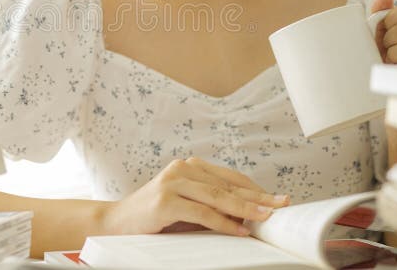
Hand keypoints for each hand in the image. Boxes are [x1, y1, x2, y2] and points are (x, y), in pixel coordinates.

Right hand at [98, 157, 289, 236]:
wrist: (115, 224)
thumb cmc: (154, 218)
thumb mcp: (186, 206)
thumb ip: (210, 205)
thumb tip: (248, 215)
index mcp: (188, 166)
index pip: (229, 177)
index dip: (255, 189)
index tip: (277, 199)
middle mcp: (181, 169)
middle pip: (228, 185)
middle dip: (257, 197)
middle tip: (282, 205)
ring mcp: (172, 183)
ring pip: (218, 197)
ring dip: (246, 209)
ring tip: (267, 218)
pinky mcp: (165, 201)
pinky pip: (202, 212)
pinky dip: (224, 223)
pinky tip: (239, 230)